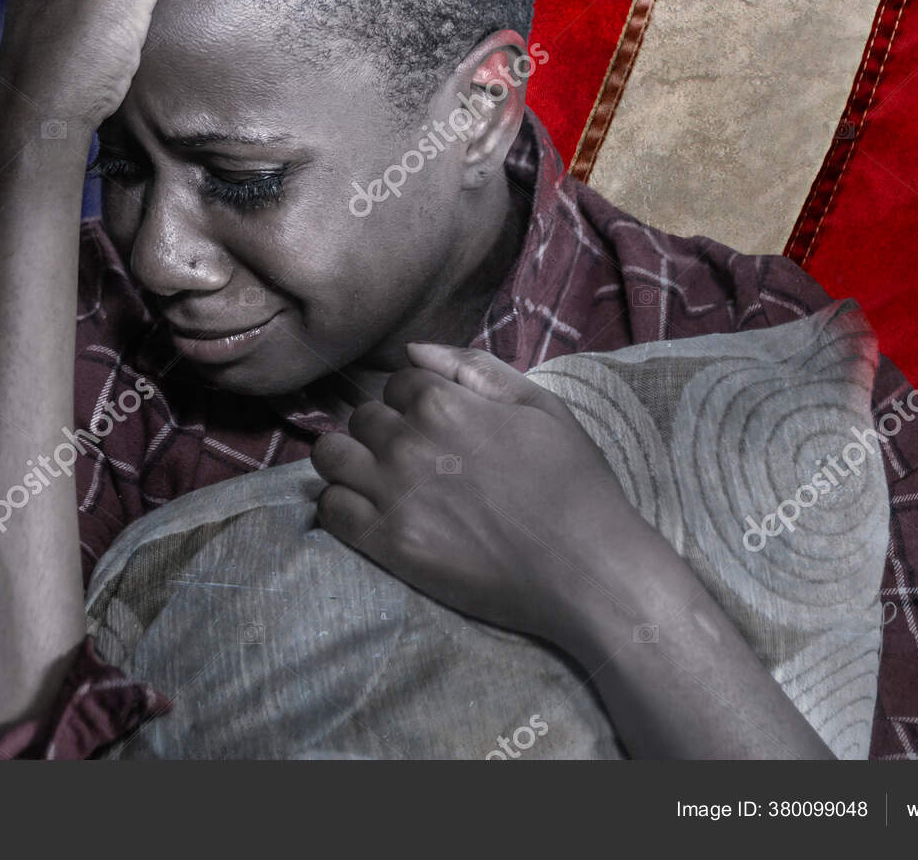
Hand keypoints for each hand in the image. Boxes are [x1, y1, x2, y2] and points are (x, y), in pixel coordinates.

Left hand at [312, 342, 648, 644]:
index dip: (415, 402)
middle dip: (382, 431)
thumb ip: (474, 368)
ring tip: (380, 481)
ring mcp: (393, 493)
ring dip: (349, 462)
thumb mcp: (540, 406)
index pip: (397, 382)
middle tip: (415, 459)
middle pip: (361, 418)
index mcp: (443, 401)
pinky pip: (331, 508)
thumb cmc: (574, 483)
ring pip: (330, 457)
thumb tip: (413, 349)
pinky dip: (342, 504)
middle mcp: (408, 441)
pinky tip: (372, 512)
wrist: (586, 568)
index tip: (437, 428)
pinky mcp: (388, 542)